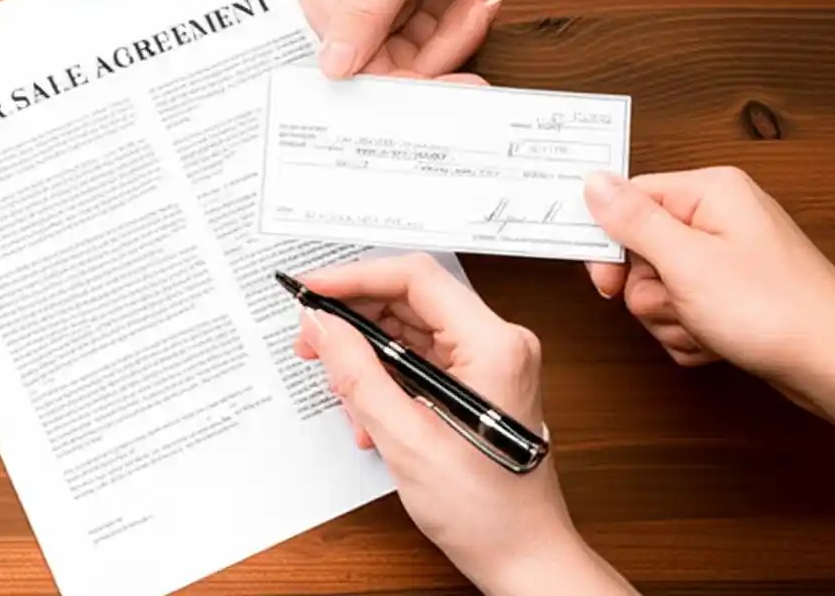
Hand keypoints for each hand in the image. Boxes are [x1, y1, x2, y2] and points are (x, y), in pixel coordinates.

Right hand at [293, 254, 634, 594]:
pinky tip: (369, 416)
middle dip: (355, 322)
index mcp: (494, 344)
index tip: (313, 291)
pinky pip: (420, 361)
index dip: (356, 278)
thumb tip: (322, 326)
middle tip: (312, 343)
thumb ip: (357, 373)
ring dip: (367, 359)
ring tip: (347, 398)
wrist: (523, 556)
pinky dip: (386, 381)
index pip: (416, 278)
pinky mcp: (477, 383)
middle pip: (410, 301)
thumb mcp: (406, 438)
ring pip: (410, 332)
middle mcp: (498, 343)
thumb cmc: (487, 510)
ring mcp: (489, 363)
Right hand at [297, 0, 499, 79]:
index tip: (469, 85)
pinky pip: (418, 18)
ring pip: (415, 41)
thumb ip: (367, 13)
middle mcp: (339, 2)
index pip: (374, 72)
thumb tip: (334, 69)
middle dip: (451, 40)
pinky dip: (450, 3)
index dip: (426, 81)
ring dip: (456, 19)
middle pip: (399, 60)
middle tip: (483, 6)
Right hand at [584, 168, 834, 421]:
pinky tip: (715, 338)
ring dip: (670, 318)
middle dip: (650, 292)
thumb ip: (633, 220)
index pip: (629, 200)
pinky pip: (678, 313)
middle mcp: (718, 220)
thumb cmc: (776, 311)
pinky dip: (688, 333)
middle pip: (638, 252)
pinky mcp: (726, 295)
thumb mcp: (687, 261)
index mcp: (710, 194)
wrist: (830, 364)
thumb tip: (595, 182)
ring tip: (706, 324)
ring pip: (654, 290)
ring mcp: (723, 260)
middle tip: (678, 301)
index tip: (608, 279)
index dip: (610, 243)